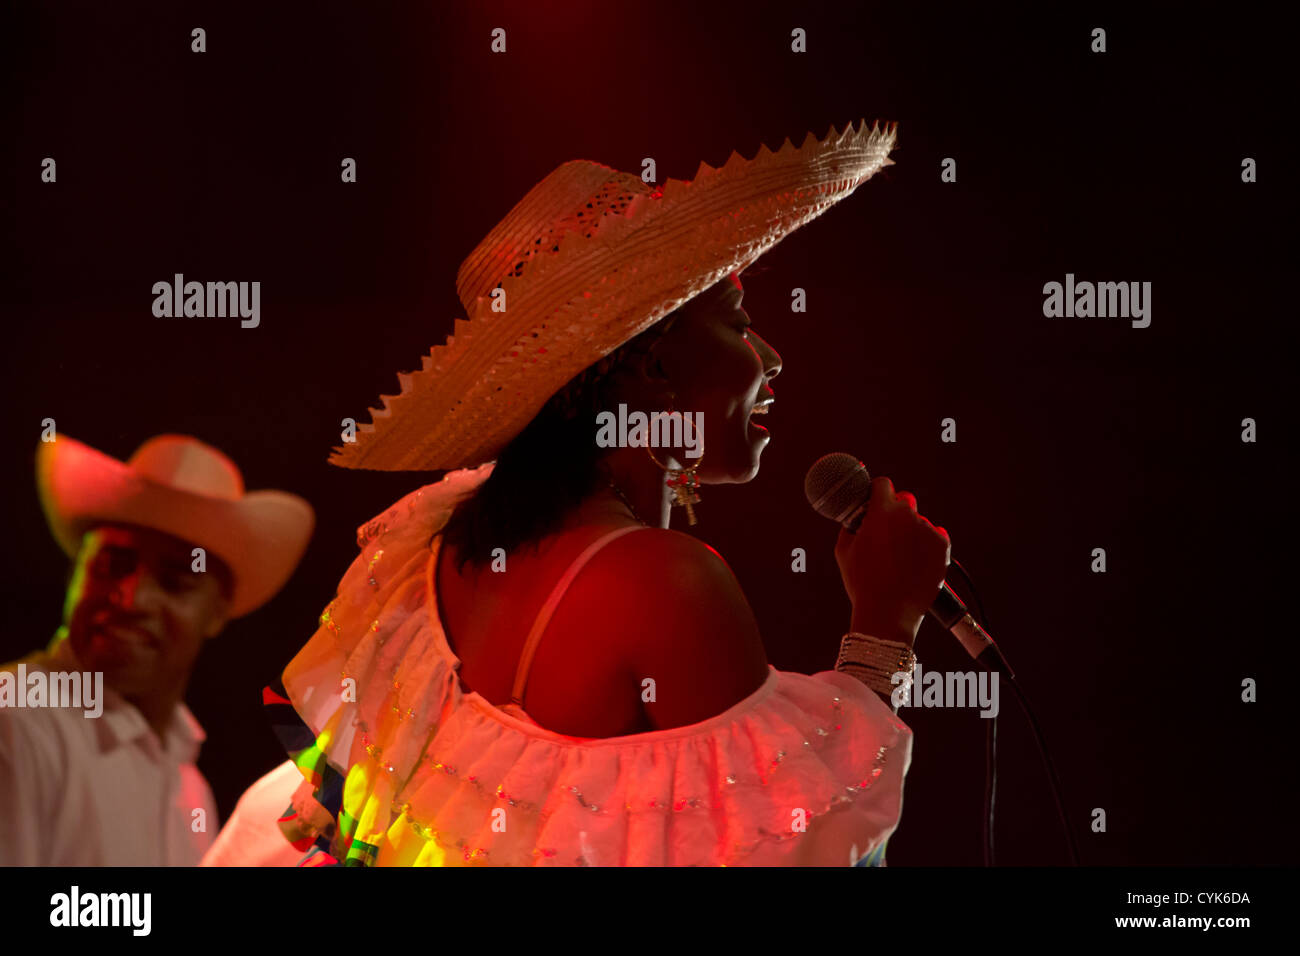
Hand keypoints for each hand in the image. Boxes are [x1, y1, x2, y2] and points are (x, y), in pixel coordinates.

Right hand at [833, 476, 950, 643]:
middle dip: (895, 511)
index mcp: (881, 513)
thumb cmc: (862, 583)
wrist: (888, 613)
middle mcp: (908, 516)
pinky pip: (935, 536)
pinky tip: (914, 561)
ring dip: (912, 531)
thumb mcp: (843, 550)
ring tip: (901, 558)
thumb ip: (850, 524)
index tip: (874, 502)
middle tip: (887, 533)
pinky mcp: (943, 547)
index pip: (882, 484)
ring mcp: (928, 531)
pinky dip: (927, 544)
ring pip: (919, 521)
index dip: (876, 493)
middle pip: (904, 500)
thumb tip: (857, 515)